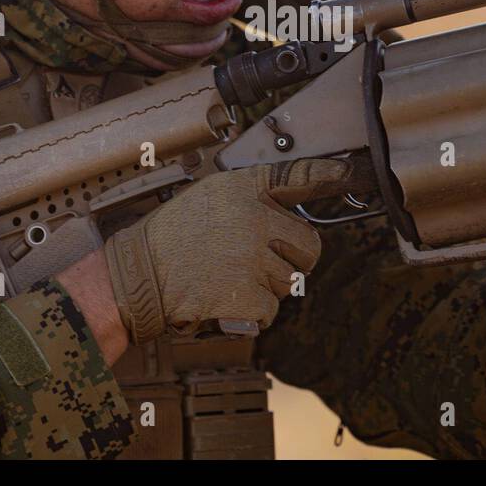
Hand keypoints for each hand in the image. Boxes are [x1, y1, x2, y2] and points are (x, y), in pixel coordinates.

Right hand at [103, 159, 352, 343]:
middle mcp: (253, 218)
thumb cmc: (172, 237)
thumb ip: (251, 199)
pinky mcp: (245, 293)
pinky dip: (252, 313)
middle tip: (255, 260)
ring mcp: (250, 256)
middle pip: (309, 247)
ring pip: (289, 282)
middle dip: (291, 259)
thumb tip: (289, 213)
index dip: (329, 175)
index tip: (349, 172)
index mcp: (243, 189)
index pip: (298, 176)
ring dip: (266, 287)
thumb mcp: (210, 198)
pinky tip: (225, 298)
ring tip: (228, 276)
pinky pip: (270, 309)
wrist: (137, 275)